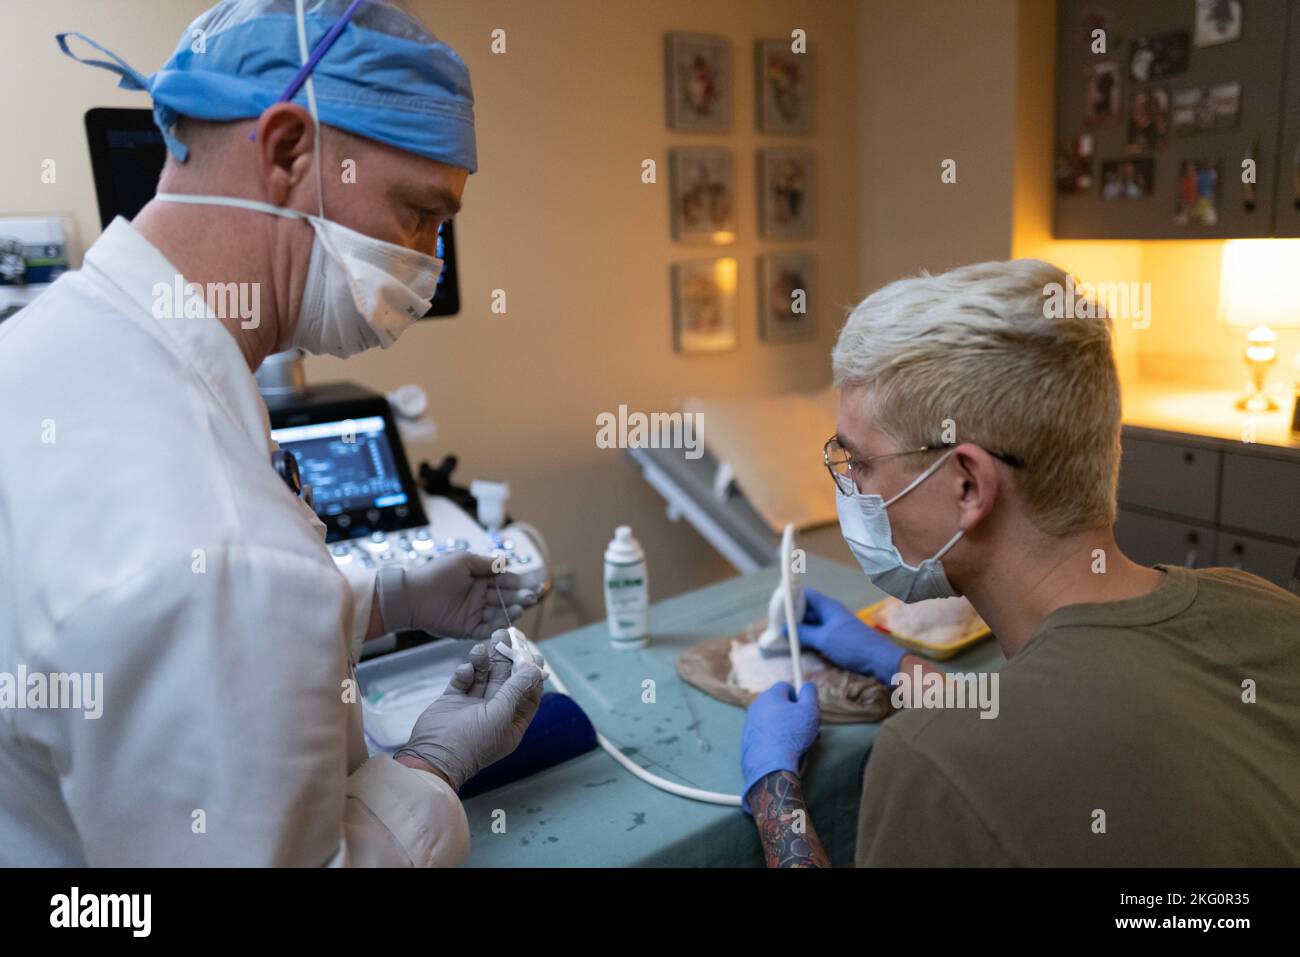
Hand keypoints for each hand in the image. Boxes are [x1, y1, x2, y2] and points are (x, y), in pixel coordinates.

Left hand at [377, 552, 535, 639]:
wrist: (411, 596)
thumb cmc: (436, 574)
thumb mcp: (463, 561)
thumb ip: (486, 563)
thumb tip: (506, 562)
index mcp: (479, 580)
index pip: (505, 581)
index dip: (519, 583)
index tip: (533, 585)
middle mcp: (480, 597)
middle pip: (506, 598)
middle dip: (520, 597)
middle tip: (532, 597)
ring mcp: (474, 613)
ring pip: (499, 614)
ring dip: (512, 610)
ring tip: (522, 607)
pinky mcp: (468, 629)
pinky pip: (487, 629)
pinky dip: (499, 626)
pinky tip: (509, 620)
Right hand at [394, 634, 544, 791]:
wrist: (432, 756)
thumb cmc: (472, 740)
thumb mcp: (500, 714)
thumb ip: (516, 689)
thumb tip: (535, 670)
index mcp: (511, 721)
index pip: (527, 693)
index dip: (530, 673)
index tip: (531, 653)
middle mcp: (494, 712)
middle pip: (505, 679)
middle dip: (506, 658)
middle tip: (506, 634)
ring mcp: (472, 705)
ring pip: (484, 675)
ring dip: (486, 660)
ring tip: (486, 642)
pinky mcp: (453, 700)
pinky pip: (464, 680)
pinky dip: (466, 672)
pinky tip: (467, 669)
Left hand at [740, 681, 818, 813]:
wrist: (770, 767)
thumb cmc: (792, 736)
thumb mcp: (809, 710)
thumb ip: (810, 693)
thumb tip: (807, 685)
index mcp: (770, 696)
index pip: (786, 687)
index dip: (799, 698)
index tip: (807, 711)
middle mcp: (756, 707)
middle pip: (779, 706)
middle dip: (794, 716)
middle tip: (808, 730)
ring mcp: (750, 725)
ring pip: (773, 723)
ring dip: (787, 730)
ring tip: (800, 745)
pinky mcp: (748, 742)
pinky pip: (765, 737)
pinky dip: (775, 742)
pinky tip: (784, 753)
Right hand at [787, 587, 904, 682]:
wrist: (880, 661)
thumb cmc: (852, 645)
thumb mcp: (823, 639)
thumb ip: (803, 633)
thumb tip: (786, 630)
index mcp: (829, 607)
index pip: (806, 594)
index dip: (791, 596)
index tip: (776, 604)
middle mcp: (832, 613)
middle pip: (808, 609)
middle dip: (793, 615)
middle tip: (776, 623)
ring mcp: (836, 625)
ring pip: (813, 622)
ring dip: (800, 627)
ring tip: (783, 634)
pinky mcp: (839, 638)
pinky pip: (819, 633)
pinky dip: (809, 636)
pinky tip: (799, 644)